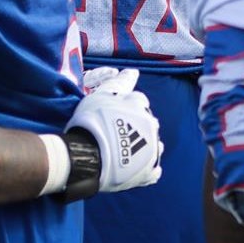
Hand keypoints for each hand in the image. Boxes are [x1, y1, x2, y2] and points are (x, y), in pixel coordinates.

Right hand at [67, 66, 162, 192]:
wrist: (88, 156)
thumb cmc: (90, 122)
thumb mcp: (100, 96)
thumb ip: (118, 83)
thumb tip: (133, 71)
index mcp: (140, 107)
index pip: (139, 100)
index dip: (127, 106)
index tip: (115, 114)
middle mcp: (151, 126)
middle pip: (149, 122)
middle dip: (138, 125)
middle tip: (118, 133)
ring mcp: (153, 150)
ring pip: (155, 145)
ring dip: (144, 146)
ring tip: (126, 151)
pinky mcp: (150, 171)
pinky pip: (154, 170)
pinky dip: (146, 168)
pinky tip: (133, 167)